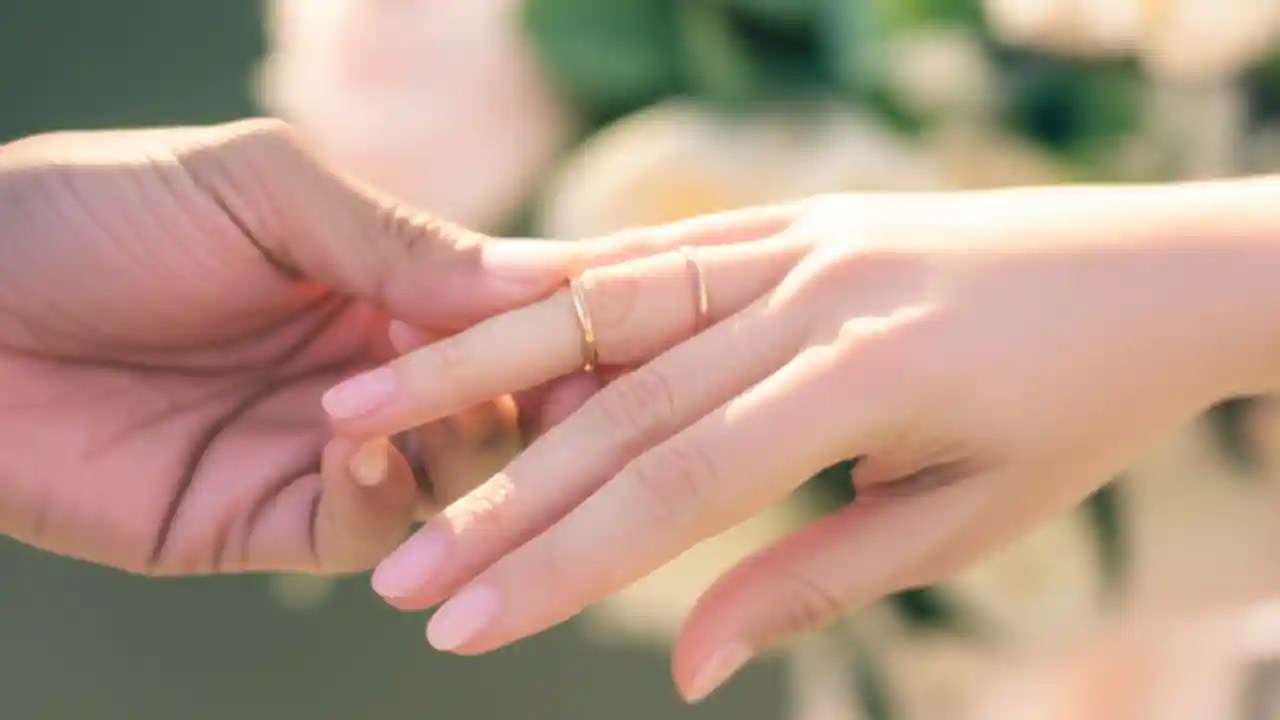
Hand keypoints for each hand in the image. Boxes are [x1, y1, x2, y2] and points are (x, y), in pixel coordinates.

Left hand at [0, 119, 580, 574]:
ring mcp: (320, 450)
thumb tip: (535, 280)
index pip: (497, 311)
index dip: (553, 320)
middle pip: (496, 403)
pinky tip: (358, 443)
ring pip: (448, 479)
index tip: (605, 321)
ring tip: (444, 408)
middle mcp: (367, 371)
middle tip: (559, 384)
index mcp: (376, 283)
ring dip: (466, 447)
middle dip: (533, 396)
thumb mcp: (262, 188)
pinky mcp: (264, 521)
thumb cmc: (96, 217)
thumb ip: (396, 237)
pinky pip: (360, 528)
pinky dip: (381, 494)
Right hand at [329, 180, 1279, 698]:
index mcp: (863, 375)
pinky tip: (469, 324)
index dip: (556, 565)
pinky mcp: (786, 214)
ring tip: (362, 411)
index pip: (672, 486)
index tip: (458, 627)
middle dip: (495, 496)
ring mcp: (792, 237)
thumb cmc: (1075, 410)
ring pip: (602, 305)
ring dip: (478, 365)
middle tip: (393, 573)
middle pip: (614, 405)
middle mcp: (809, 290)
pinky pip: (646, 252)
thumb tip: (682, 666)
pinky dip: (551, 292)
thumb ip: (812, 585)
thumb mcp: (964, 521)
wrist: (1156, 271)